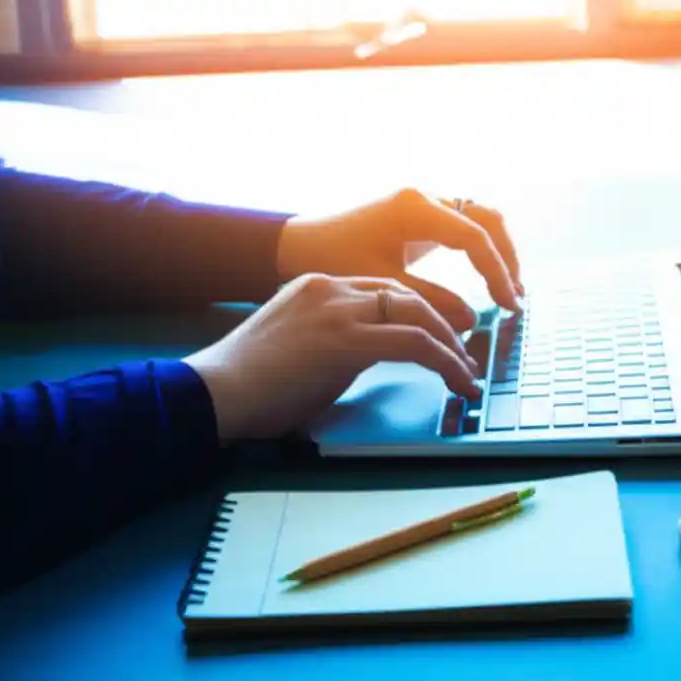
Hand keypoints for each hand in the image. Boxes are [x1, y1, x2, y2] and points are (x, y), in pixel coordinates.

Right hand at [183, 273, 481, 442]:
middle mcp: (331, 288)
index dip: (420, 313)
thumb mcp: (301, 349)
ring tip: (467, 373)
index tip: (441, 337)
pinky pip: (416, 344)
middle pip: (408, 295)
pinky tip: (459, 383)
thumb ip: (336, 343)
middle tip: (465, 355)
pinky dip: (447, 364)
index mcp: (318, 286)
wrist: (213, 394)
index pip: (385, 290)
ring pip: (419, 315)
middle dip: (445, 326)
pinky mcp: (347, 339)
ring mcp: (339, 310)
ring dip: (452, 347)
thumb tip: (370, 359)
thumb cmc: (248, 386)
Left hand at [274, 189, 522, 331]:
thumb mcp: (383, 285)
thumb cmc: (333, 261)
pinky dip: (483, 249)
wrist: (298, 245)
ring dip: (499, 251)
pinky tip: (488, 277)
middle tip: (515, 297)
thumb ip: (430, 301)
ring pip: (481, 218)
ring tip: (509, 289)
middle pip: (488, 218)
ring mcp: (425, 202)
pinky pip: (467, 224)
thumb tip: (471, 321)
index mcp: (414, 207)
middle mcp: (424, 196)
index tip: (508, 305)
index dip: (496, 273)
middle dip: (507, 258)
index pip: (474, 237)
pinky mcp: (423, 214)